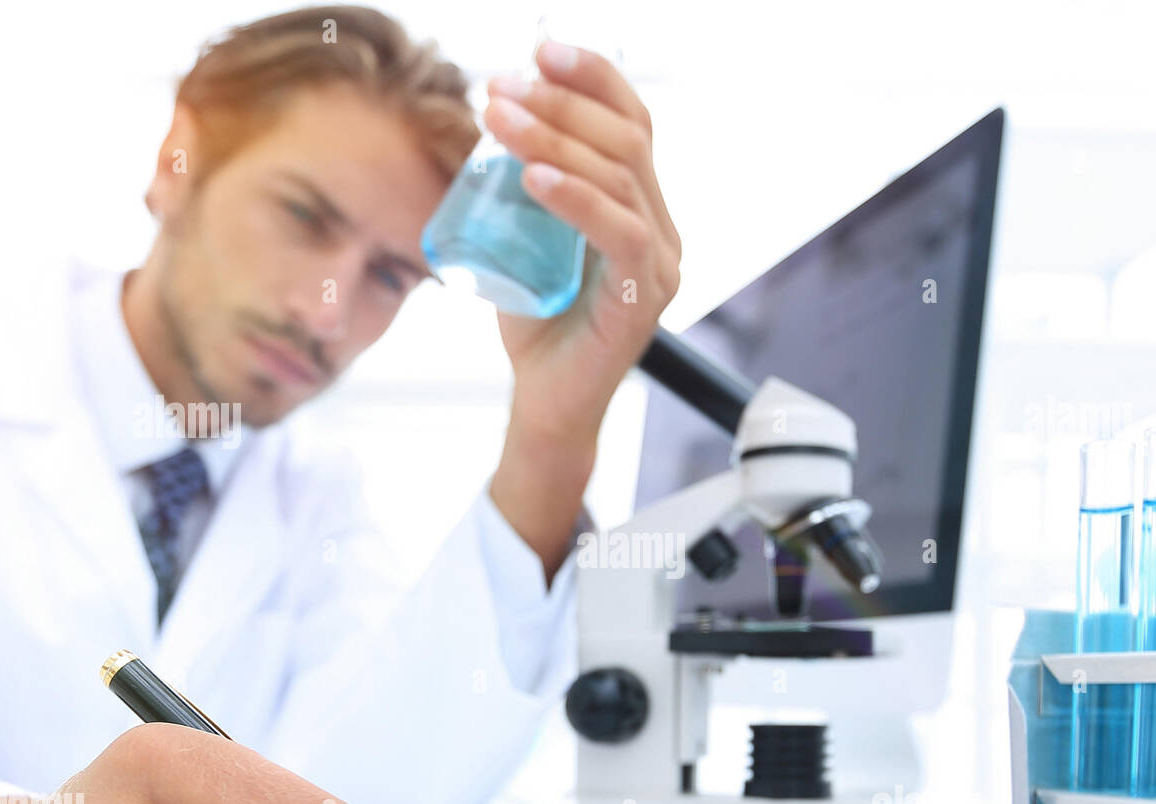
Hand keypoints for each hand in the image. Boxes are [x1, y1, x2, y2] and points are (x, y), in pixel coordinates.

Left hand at [482, 40, 681, 574]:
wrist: (547, 401)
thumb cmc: (537, 323)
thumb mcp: (527, 238)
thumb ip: (524, 188)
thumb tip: (494, 117)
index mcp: (641, 208)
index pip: (632, 123)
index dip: (592, 78)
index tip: (539, 51)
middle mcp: (661, 230)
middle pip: (628, 139)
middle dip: (561, 102)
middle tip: (499, 89)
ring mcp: (659, 265)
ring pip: (622, 177)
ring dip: (555, 139)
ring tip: (498, 118)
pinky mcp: (642, 300)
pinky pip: (618, 233)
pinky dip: (576, 199)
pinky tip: (533, 178)